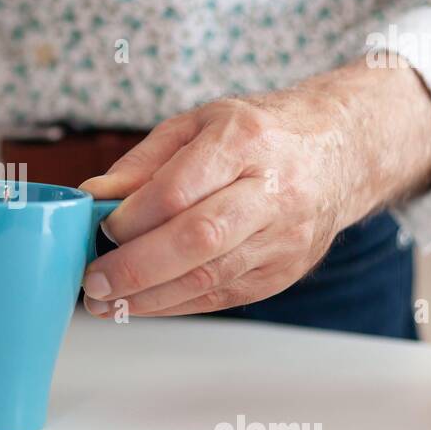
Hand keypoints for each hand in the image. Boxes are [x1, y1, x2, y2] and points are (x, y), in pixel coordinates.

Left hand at [77, 58, 430, 316]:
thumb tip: (94, 197)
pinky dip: (174, 304)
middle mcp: (271, 191)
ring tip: (103, 301)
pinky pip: (221, 296)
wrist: (337, 153)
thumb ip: (142, 163)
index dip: (134, 217)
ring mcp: (283, 237)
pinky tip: (140, 303)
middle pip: (199, 239)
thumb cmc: (257, 135)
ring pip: (210, 277)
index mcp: (244, 141)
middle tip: (93, 282)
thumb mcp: (196, 125)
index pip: (181, 189)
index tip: (101, 229)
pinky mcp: (283, 271)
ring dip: (148, 296)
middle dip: (137, 268)